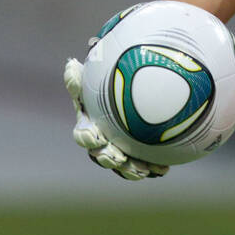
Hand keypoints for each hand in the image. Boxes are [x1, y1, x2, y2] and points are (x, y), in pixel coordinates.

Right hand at [63, 50, 168, 180]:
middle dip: (108, 159)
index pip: (83, 135)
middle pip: (101, 155)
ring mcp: (122, 151)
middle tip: (118, 157)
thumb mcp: (96, 75)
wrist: (135, 88)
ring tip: (142, 169)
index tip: (96, 135)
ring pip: (123, 165)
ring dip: (130, 169)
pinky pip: (145, 165)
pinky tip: (163, 168)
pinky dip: (153, 168)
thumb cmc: (111, 81)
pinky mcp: (141, 155)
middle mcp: (103, 142)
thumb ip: (84, 74)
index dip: (87, 138)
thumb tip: (70, 64)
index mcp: (89, 125)